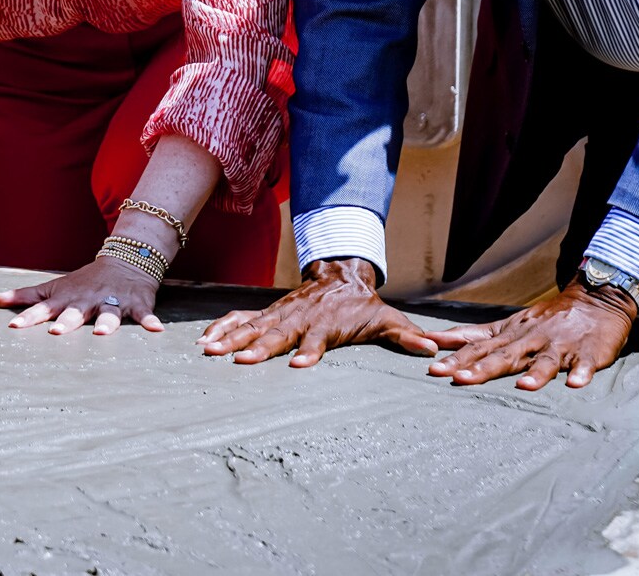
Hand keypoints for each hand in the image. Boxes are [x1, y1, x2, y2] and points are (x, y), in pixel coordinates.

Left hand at [0, 256, 164, 334]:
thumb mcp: (54, 287)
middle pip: (75, 313)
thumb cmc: (83, 282)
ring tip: (101, 334)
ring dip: (105, 323)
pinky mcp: (136, 304)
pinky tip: (156, 330)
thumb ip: (25, 297)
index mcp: (66, 299)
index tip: (14, 327)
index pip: (43, 309)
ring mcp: (112, 302)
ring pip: (109, 314)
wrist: (124, 260)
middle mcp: (87, 301)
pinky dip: (149, 321)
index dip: (28, 318)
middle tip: (56, 332)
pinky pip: (144, 315)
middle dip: (66, 322)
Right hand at [197, 258, 437, 364]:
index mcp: (326, 324)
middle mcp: (299, 319)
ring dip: (231, 338)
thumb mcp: (389, 319)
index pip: (317, 340)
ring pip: (252, 326)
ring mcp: (280, 315)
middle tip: (240, 360)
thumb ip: (407, 336)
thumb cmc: (364, 305)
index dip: (309, 352)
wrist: (340, 274)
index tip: (299, 365)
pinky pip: (241, 319)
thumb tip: (434, 350)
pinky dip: (222, 327)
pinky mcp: (268, 313)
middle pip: (277, 335)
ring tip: (210, 352)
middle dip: (259, 347)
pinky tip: (204, 340)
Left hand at [424, 278, 636, 389]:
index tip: (434, 370)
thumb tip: (435, 338)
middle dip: (482, 368)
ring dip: (535, 374)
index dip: (456, 358)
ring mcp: (559, 346)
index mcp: (511, 335)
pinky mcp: (587, 352)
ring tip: (523, 387)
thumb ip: (473, 335)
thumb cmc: (544, 319)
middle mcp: (531, 340)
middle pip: (505, 356)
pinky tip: (575, 383)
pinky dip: (580, 373)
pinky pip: (584, 364)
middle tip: (460, 380)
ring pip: (545, 361)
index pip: (478, 347)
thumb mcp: (506, 325)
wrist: (593, 301)